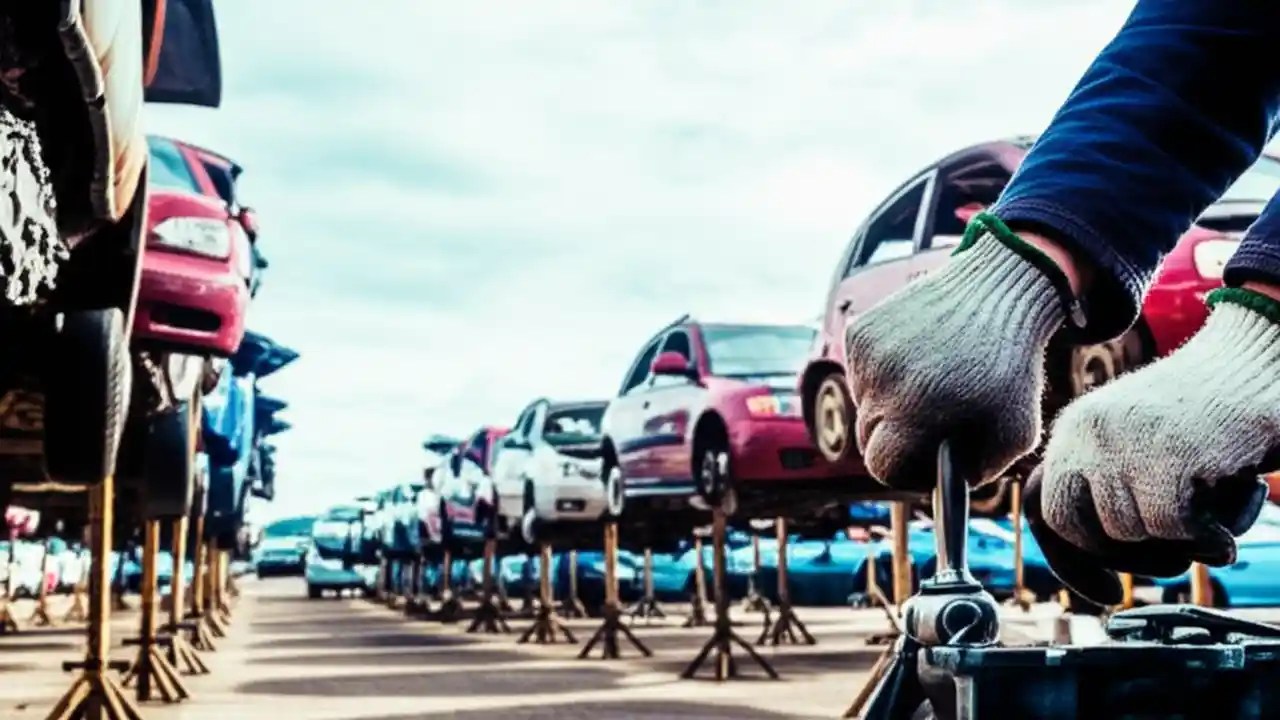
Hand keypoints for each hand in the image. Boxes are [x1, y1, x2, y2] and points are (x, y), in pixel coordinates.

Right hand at [845, 227, 1066, 490]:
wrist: (998, 288)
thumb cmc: (1012, 365)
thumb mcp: (1016, 430)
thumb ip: (979, 471)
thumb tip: (943, 486)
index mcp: (916, 412)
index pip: (883, 466)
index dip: (907, 472)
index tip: (926, 463)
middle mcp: (881, 383)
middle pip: (869, 438)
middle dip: (897, 440)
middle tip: (929, 427)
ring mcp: (866, 355)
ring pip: (863, 405)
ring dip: (890, 405)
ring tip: (929, 385)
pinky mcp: (860, 331)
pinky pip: (861, 373)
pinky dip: (884, 374)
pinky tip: (917, 358)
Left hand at [1027, 291, 1279, 604]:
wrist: (1259, 361)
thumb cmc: (1210, 414)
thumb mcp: (1138, 445)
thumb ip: (1107, 488)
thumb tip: (1089, 565)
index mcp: (1074, 429)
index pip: (1043, 510)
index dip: (1069, 560)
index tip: (1106, 593)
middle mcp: (1084, 432)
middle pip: (1077, 530)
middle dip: (1125, 556)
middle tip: (1177, 547)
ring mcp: (1119, 442)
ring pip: (1128, 534)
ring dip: (1179, 540)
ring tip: (1216, 499)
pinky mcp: (1161, 456)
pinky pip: (1171, 529)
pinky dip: (1207, 535)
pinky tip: (1233, 506)